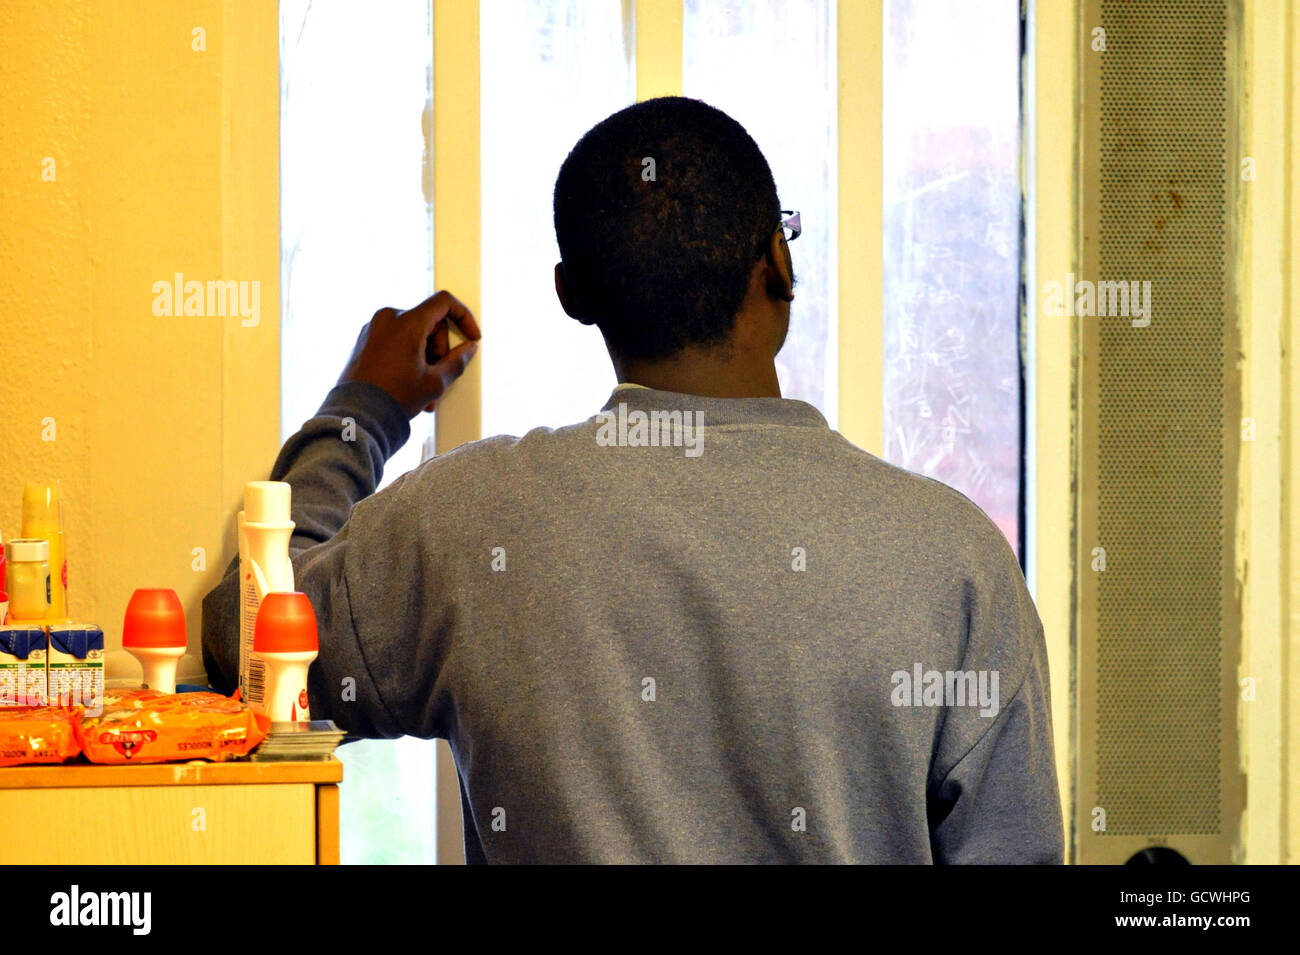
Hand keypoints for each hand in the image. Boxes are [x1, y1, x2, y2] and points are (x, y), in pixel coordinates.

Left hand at [338, 291, 481, 417]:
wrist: (357, 415)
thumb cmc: (392, 398)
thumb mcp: (434, 382)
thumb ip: (457, 361)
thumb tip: (469, 349)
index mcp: (406, 322)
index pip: (444, 302)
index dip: (464, 317)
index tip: (471, 336)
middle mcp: (388, 318)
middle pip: (430, 322)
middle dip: (440, 349)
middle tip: (438, 376)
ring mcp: (373, 328)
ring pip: (414, 332)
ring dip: (425, 357)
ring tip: (423, 388)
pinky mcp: (365, 340)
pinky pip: (397, 339)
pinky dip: (408, 356)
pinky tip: (410, 382)